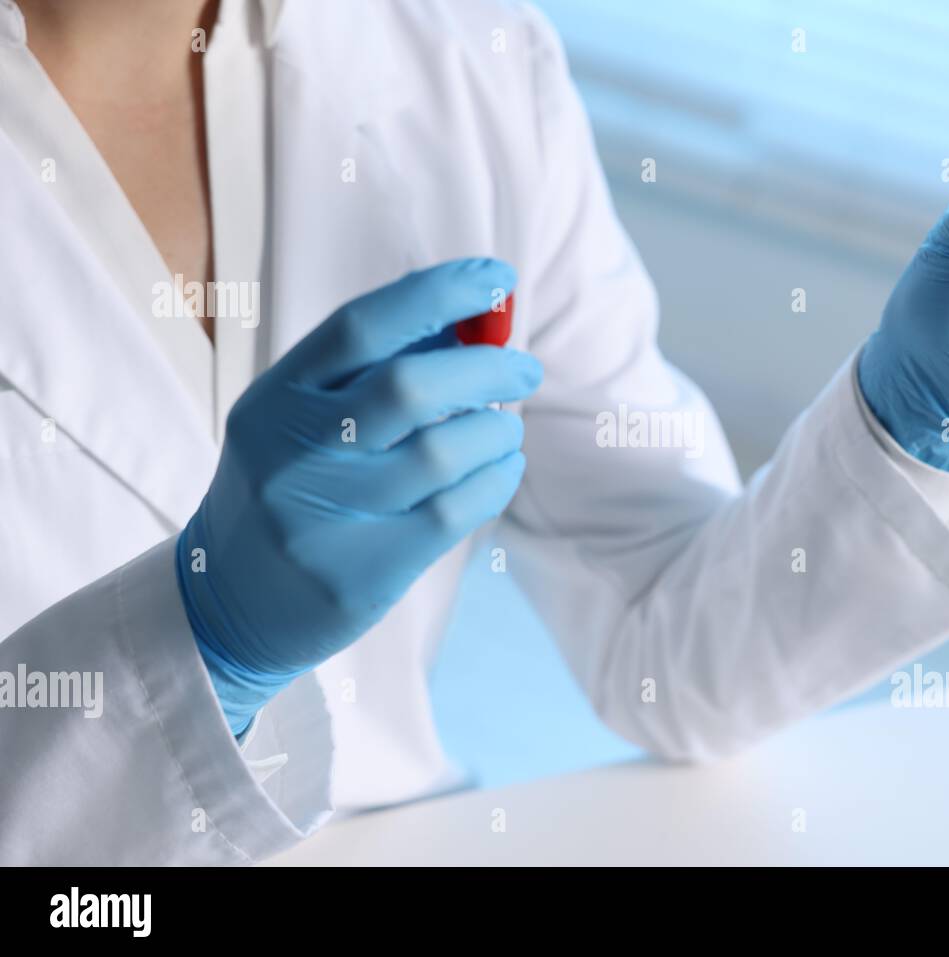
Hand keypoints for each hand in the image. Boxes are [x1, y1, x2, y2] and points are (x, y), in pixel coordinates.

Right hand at [176, 258, 542, 733]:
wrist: (225, 604)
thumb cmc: (288, 489)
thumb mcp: (301, 420)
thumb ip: (374, 371)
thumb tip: (470, 321)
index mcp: (276, 399)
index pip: (363, 325)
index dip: (439, 293)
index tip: (498, 280)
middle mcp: (293, 452)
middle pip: (410, 387)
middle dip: (486, 367)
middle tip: (524, 368)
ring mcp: (324, 516)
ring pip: (443, 452)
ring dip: (496, 431)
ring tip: (504, 431)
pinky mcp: (361, 572)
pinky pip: (454, 512)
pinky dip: (496, 480)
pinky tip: (502, 469)